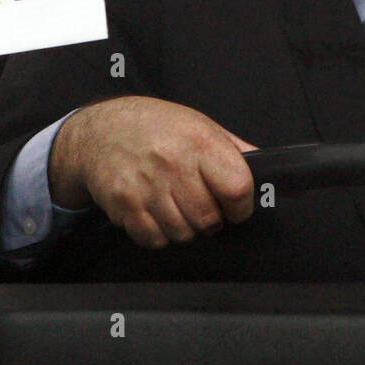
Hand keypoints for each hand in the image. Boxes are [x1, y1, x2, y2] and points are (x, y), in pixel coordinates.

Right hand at [49, 96, 256, 248]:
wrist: (100, 130)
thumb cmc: (153, 126)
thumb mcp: (198, 124)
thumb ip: (232, 148)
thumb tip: (264, 165)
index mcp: (199, 142)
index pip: (237, 189)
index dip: (241, 206)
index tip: (235, 206)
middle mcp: (173, 164)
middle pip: (209, 219)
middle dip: (211, 220)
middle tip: (201, 206)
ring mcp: (146, 187)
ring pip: (183, 234)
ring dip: (185, 228)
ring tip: (176, 206)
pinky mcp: (124, 205)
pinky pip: (154, 239)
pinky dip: (159, 234)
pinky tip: (155, 213)